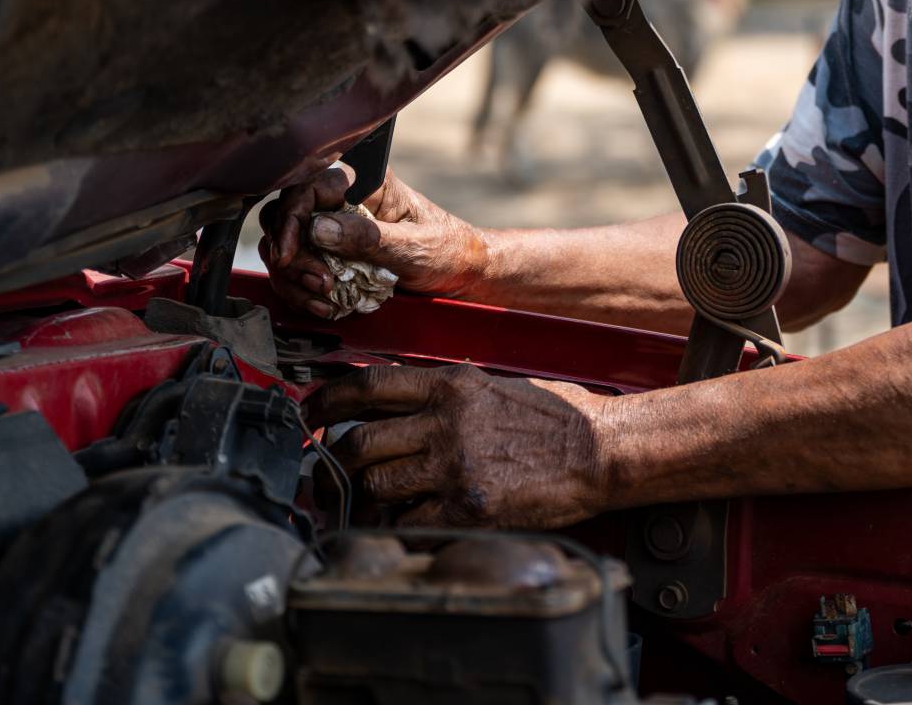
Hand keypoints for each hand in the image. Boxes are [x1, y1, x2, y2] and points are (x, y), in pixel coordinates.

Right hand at [258, 164, 487, 318]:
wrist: (462, 277)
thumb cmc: (449, 251)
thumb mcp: (414, 247)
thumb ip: (368, 238)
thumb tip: (319, 227)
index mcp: (366, 184)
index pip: (308, 186)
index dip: (291, 217)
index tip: (290, 252)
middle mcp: (344, 201)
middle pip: (285, 215)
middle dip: (291, 254)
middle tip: (318, 282)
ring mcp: (335, 230)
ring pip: (285, 245)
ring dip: (294, 277)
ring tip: (325, 297)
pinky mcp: (332, 257)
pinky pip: (297, 270)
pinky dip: (301, 291)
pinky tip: (324, 305)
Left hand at [307, 364, 611, 528]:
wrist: (600, 450)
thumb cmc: (556, 417)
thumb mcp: (495, 385)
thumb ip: (446, 391)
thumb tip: (397, 400)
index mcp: (451, 384)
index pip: (367, 385)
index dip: (327, 400)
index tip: (311, 413)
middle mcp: (446, 421)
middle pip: (359, 441)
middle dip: (338, 461)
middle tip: (333, 472)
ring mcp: (454, 466)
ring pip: (376, 484)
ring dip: (367, 497)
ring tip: (372, 502)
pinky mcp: (467, 507)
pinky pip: (407, 523)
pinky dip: (400, 527)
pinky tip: (410, 523)